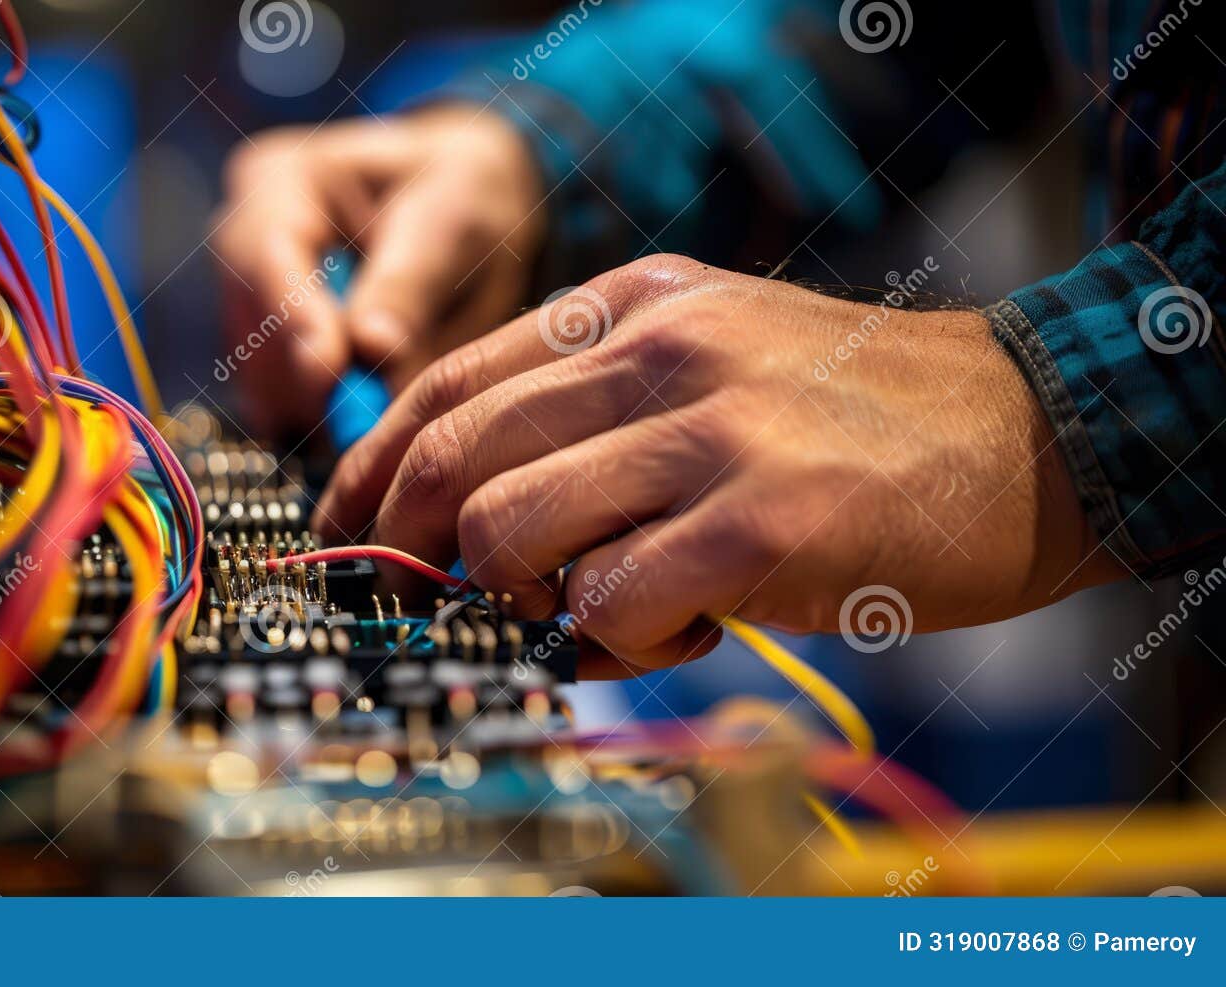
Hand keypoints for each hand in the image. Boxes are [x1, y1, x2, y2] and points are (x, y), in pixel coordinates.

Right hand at [211, 103, 543, 435]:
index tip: (327, 374)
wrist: (465, 208)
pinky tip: (363, 421)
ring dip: (312, 407)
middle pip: (250, 323)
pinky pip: (276, 400)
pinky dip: (316, 419)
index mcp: (282, 179)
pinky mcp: (265, 348)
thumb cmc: (462, 197)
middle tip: (365, 425)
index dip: (294, 319)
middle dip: (303, 378)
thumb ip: (409, 286)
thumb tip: (372, 350)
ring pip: (257, 372)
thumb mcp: (453, 224)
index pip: (267, 254)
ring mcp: (248, 298)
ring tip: (378, 421)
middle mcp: (245, 237)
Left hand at [315, 255, 1121, 677]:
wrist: (1035, 432)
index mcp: (636, 304)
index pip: (446, 380)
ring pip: (509, 533)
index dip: (371, 466)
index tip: (346, 528)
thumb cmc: (861, 418)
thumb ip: (600, 411)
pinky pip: (611, 603)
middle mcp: (661, 350)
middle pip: (455, 458)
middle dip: (414, 547)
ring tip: (601, 605)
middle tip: (439, 596)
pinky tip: (681, 626)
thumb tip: (472, 511)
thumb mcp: (718, 358)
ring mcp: (711, 432)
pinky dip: (616, 638)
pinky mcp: (761, 522)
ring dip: (526, 596)